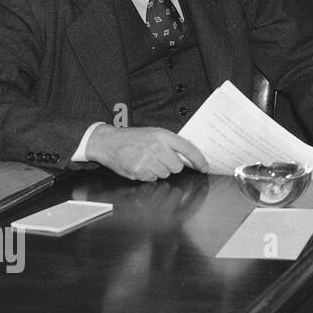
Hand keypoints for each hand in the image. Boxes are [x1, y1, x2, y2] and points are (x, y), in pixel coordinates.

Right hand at [85, 126, 208, 181]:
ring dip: (159, 170)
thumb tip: (190, 158)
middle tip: (160, 159)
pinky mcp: (138, 170)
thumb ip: (171, 144)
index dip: (199, 160)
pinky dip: (148, 175)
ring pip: (165, 174)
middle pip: (177, 166)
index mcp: (163, 135)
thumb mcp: (154, 134)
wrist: (108, 142)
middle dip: (171, 166)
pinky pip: (152, 179)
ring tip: (147, 161)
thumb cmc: (133, 138)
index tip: (204, 167)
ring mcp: (147, 159)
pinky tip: (140, 166)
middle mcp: (157, 146)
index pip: (188, 149)